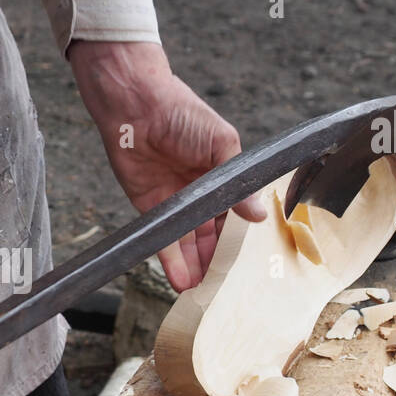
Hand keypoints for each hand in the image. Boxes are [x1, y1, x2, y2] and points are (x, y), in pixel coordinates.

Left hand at [68, 40, 266, 290]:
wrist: (135, 103)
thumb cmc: (182, 112)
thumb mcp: (221, 143)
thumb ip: (237, 183)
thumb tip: (259, 216)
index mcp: (222, 174)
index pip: (234, 214)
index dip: (240, 238)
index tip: (248, 263)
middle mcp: (199, 192)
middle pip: (212, 234)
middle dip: (218, 259)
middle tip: (225, 287)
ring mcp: (174, 201)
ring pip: (188, 243)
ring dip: (195, 267)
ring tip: (203, 292)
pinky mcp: (149, 206)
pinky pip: (162, 239)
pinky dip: (171, 261)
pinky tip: (182, 280)